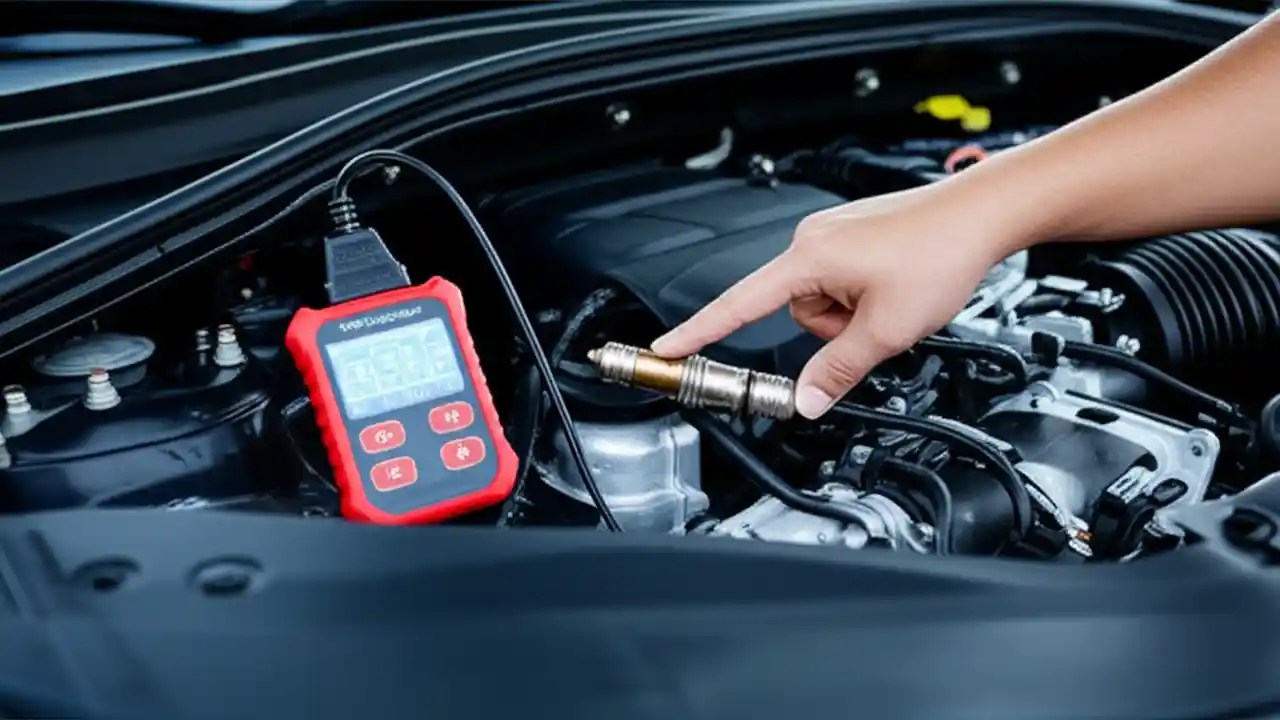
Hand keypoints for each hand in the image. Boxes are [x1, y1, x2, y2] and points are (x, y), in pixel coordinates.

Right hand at [650, 182, 1025, 417]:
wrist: (982, 213)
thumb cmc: (939, 253)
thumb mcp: (887, 330)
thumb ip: (837, 371)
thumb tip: (806, 401)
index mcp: (809, 258)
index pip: (738, 305)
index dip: (699, 331)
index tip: (667, 350)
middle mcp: (812, 239)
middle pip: (797, 312)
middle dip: (834, 330)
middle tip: (881, 319)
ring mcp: (833, 234)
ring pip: (822, 301)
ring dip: (853, 314)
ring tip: (894, 297)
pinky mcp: (853, 234)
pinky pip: (842, 281)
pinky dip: (865, 295)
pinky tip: (897, 283)